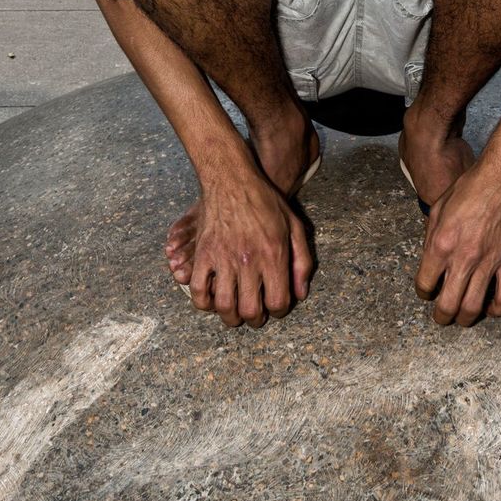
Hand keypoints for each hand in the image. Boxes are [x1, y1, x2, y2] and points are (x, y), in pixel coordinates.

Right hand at [178, 169, 313, 327]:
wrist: (233, 180)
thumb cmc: (266, 202)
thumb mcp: (295, 226)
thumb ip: (302, 262)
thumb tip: (300, 294)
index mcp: (274, 255)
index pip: (278, 302)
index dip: (279, 311)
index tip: (276, 306)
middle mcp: (249, 261)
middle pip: (250, 310)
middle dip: (255, 320)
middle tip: (255, 315)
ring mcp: (224, 258)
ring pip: (224, 306)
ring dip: (231, 317)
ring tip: (235, 313)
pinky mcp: (204, 254)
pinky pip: (198, 290)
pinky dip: (204, 303)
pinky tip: (212, 300)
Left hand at [414, 161, 500, 325]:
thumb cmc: (470, 187)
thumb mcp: (439, 208)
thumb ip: (431, 237)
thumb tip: (430, 260)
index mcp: (441, 244)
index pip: (425, 284)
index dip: (423, 293)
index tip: (427, 292)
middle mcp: (463, 258)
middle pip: (448, 305)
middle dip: (442, 317)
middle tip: (442, 317)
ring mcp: (489, 262)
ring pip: (475, 308)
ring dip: (466, 318)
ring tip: (464, 316)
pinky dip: (497, 309)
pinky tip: (492, 306)